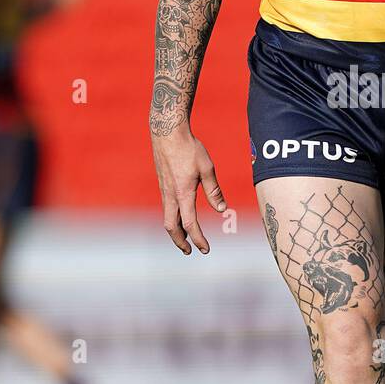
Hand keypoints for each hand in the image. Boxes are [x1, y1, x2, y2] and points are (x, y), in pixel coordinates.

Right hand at [151, 125, 225, 253]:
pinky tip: (180, 217)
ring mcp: (164, 190)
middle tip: (189, 251)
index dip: (198, 239)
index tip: (205, 250)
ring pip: (167, 218)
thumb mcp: (207, 168)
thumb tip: (221, 210)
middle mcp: (170, 194)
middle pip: (171, 227)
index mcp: (183, 193)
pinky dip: (173, 218)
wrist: (167, 132)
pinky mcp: (162, 184)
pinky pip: (166, 207)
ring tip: (184, 238)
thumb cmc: (189, 148)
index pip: (190, 224)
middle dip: (179, 242)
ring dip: (175, 231)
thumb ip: (214, 190)